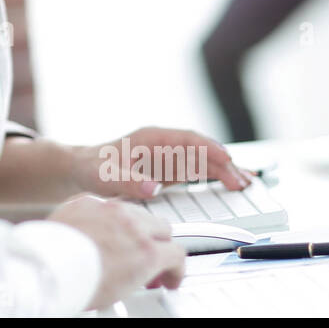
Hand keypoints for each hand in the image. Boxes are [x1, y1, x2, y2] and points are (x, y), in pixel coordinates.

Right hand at [47, 193, 185, 309]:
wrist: (49, 267)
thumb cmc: (46, 258)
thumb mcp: (56, 233)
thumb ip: (74, 233)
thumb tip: (78, 251)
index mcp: (88, 204)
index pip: (117, 212)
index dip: (124, 232)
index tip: (123, 244)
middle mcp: (113, 210)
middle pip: (144, 219)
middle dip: (146, 239)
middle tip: (141, 260)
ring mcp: (133, 228)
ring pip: (162, 233)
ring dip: (160, 251)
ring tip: (159, 271)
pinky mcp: (148, 251)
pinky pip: (175, 254)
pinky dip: (175, 269)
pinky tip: (171, 280)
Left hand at [69, 126, 256, 200]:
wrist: (83, 170)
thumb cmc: (93, 168)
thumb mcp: (106, 176)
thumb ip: (128, 182)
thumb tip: (153, 189)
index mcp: (151, 138)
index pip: (186, 139)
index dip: (207, 148)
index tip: (226, 157)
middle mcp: (165, 145)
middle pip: (200, 151)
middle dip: (223, 164)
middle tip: (241, 182)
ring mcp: (170, 157)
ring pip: (203, 161)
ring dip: (224, 171)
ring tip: (245, 185)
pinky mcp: (171, 170)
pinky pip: (198, 171)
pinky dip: (216, 177)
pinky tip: (232, 184)